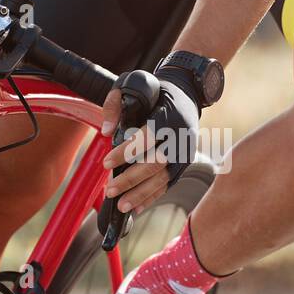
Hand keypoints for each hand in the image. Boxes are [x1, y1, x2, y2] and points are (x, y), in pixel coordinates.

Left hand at [101, 69, 201, 213]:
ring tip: (121, 206)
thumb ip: (115, 104)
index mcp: (169, 115)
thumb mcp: (132, 85)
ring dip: (142, 194)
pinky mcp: (184, 163)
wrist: (187, 94)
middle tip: (110, 190)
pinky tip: (136, 208)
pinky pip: (168, 184)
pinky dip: (152, 197)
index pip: (147, 136)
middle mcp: (180, 135)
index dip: (127, 151)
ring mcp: (185, 152)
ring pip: (164, 178)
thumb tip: (106, 131)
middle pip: (156, 162)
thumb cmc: (154, 91)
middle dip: (131, 179)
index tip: (106, 163)